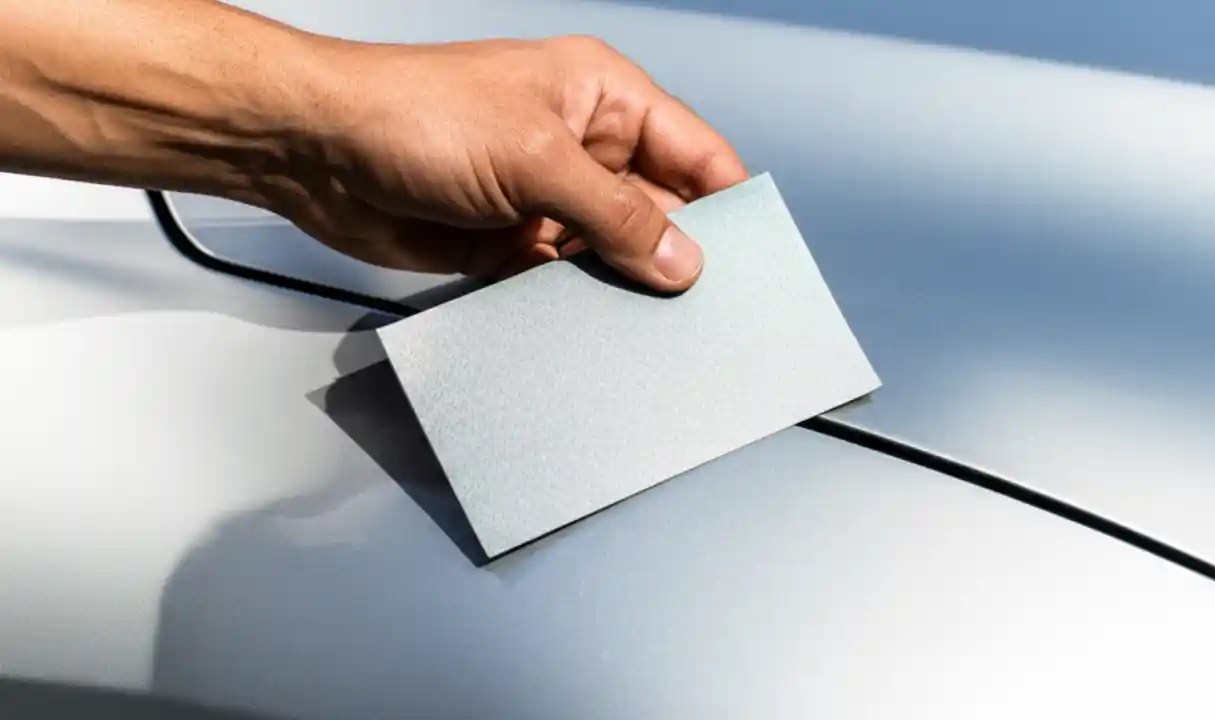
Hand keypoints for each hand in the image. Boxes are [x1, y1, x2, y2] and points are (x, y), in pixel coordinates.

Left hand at [268, 35, 748, 290]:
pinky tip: (592, 329)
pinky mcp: (511, 244)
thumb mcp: (534, 158)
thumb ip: (615, 214)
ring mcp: (546, 198)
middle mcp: (580, 147)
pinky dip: (577, 307)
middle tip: (706, 308)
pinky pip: (564, 283)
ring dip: (625, 287)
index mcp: (601, 98)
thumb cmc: (413, 113)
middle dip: (678, 255)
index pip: (693, 152)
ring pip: (612, 253)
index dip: (727, 202)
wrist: (318, 154)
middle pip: (658, 208)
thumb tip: (681, 258)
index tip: (754, 258)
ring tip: (655, 328)